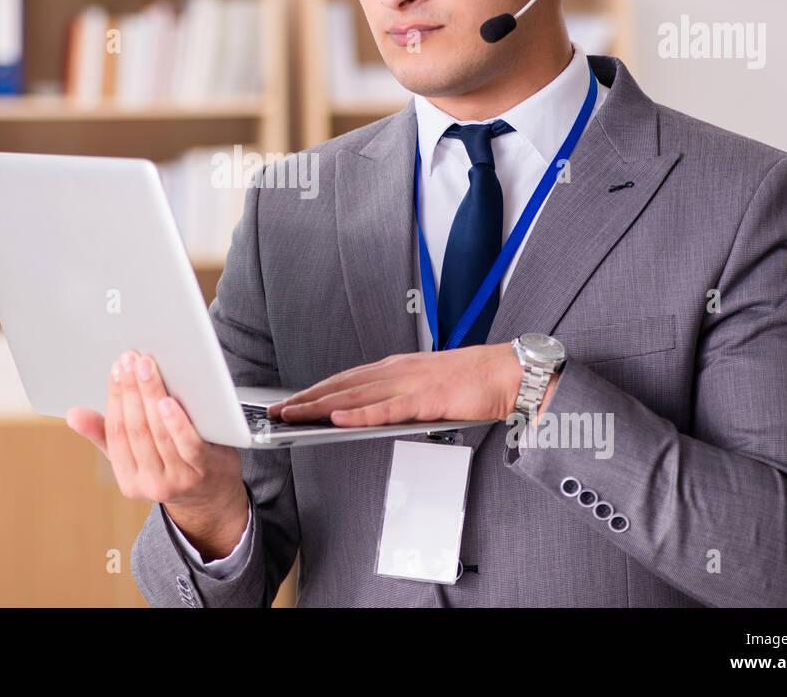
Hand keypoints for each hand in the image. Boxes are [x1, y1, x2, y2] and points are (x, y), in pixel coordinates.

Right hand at [65, 350, 247, 538]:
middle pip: (136, 429)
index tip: (116, 369)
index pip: (116, 432)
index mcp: (129, 480)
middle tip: (131, 359)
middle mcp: (152, 483)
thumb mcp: (135, 457)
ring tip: (146, 368)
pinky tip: (168, 400)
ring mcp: (179, 478)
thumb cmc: (169, 466)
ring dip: (150, 396)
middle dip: (131, 390)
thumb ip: (105, 434)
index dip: (114, 398)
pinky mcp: (205, 470)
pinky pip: (188, 444)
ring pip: (159, 432)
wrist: (214, 496)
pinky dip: (176, 422)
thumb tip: (73, 414)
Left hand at [265, 343, 524, 425]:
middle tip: (278, 410)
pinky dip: (360, 413)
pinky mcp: (425, 398)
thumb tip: (371, 414)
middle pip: (342, 385)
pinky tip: (338, 418)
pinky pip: (386, 408)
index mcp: (396, 368)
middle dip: (307, 398)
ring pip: (355, 395)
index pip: (346, 380)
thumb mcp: (426, 388)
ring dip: (321, 405)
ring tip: (294, 415)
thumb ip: (398, 399)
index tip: (291, 400)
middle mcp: (396, 371)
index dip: (315, 390)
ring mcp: (409, 383)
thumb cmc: (472, 382)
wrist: (508, 373)